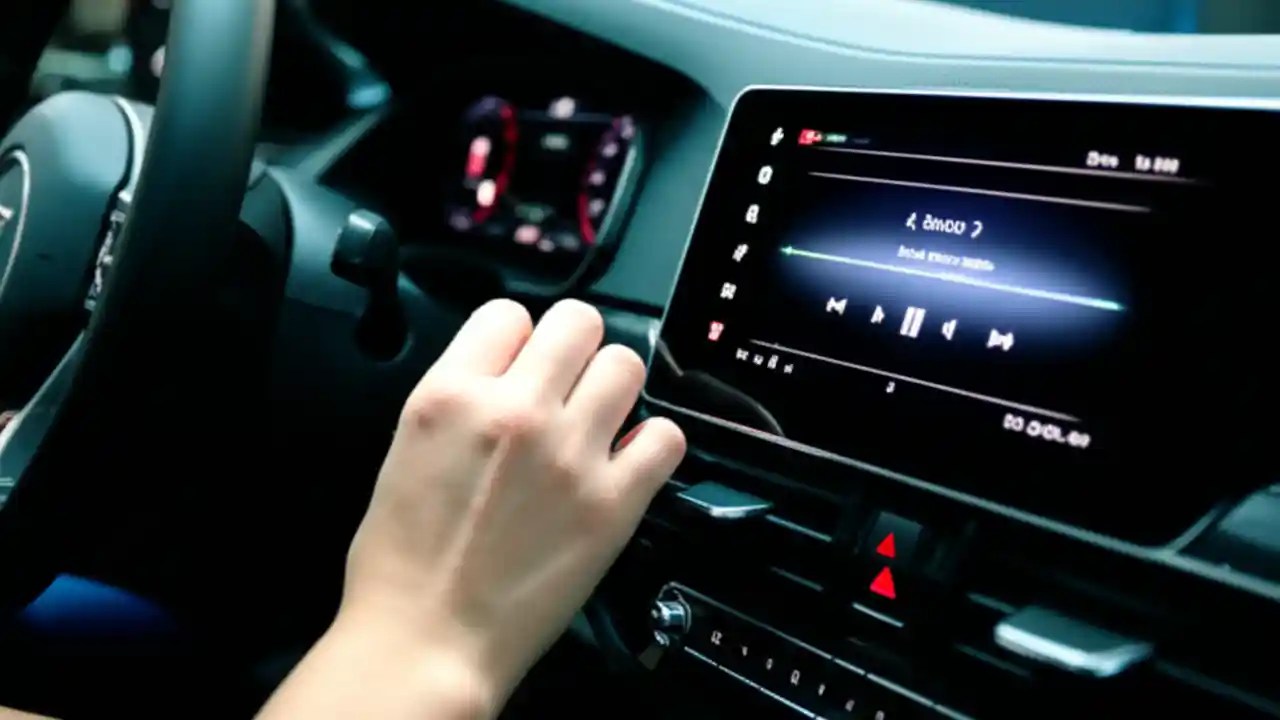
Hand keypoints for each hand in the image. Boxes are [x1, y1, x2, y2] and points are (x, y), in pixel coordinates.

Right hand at [297, 299, 684, 716]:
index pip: (509, 312)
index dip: (519, 337)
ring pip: (626, 365)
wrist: (428, 640)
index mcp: (451, 395)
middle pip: (578, 322)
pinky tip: (627, 459)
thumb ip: (460, 394)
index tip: (523, 362)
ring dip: (613, 387)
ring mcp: (571, 454)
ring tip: (597, 419)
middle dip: (574, 346)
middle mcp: (515, 413)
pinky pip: (665, 436)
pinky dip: (652, 443)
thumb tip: (506, 367)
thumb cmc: (404, 563)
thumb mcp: (407, 448)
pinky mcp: (614, 503)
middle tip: (567, 381)